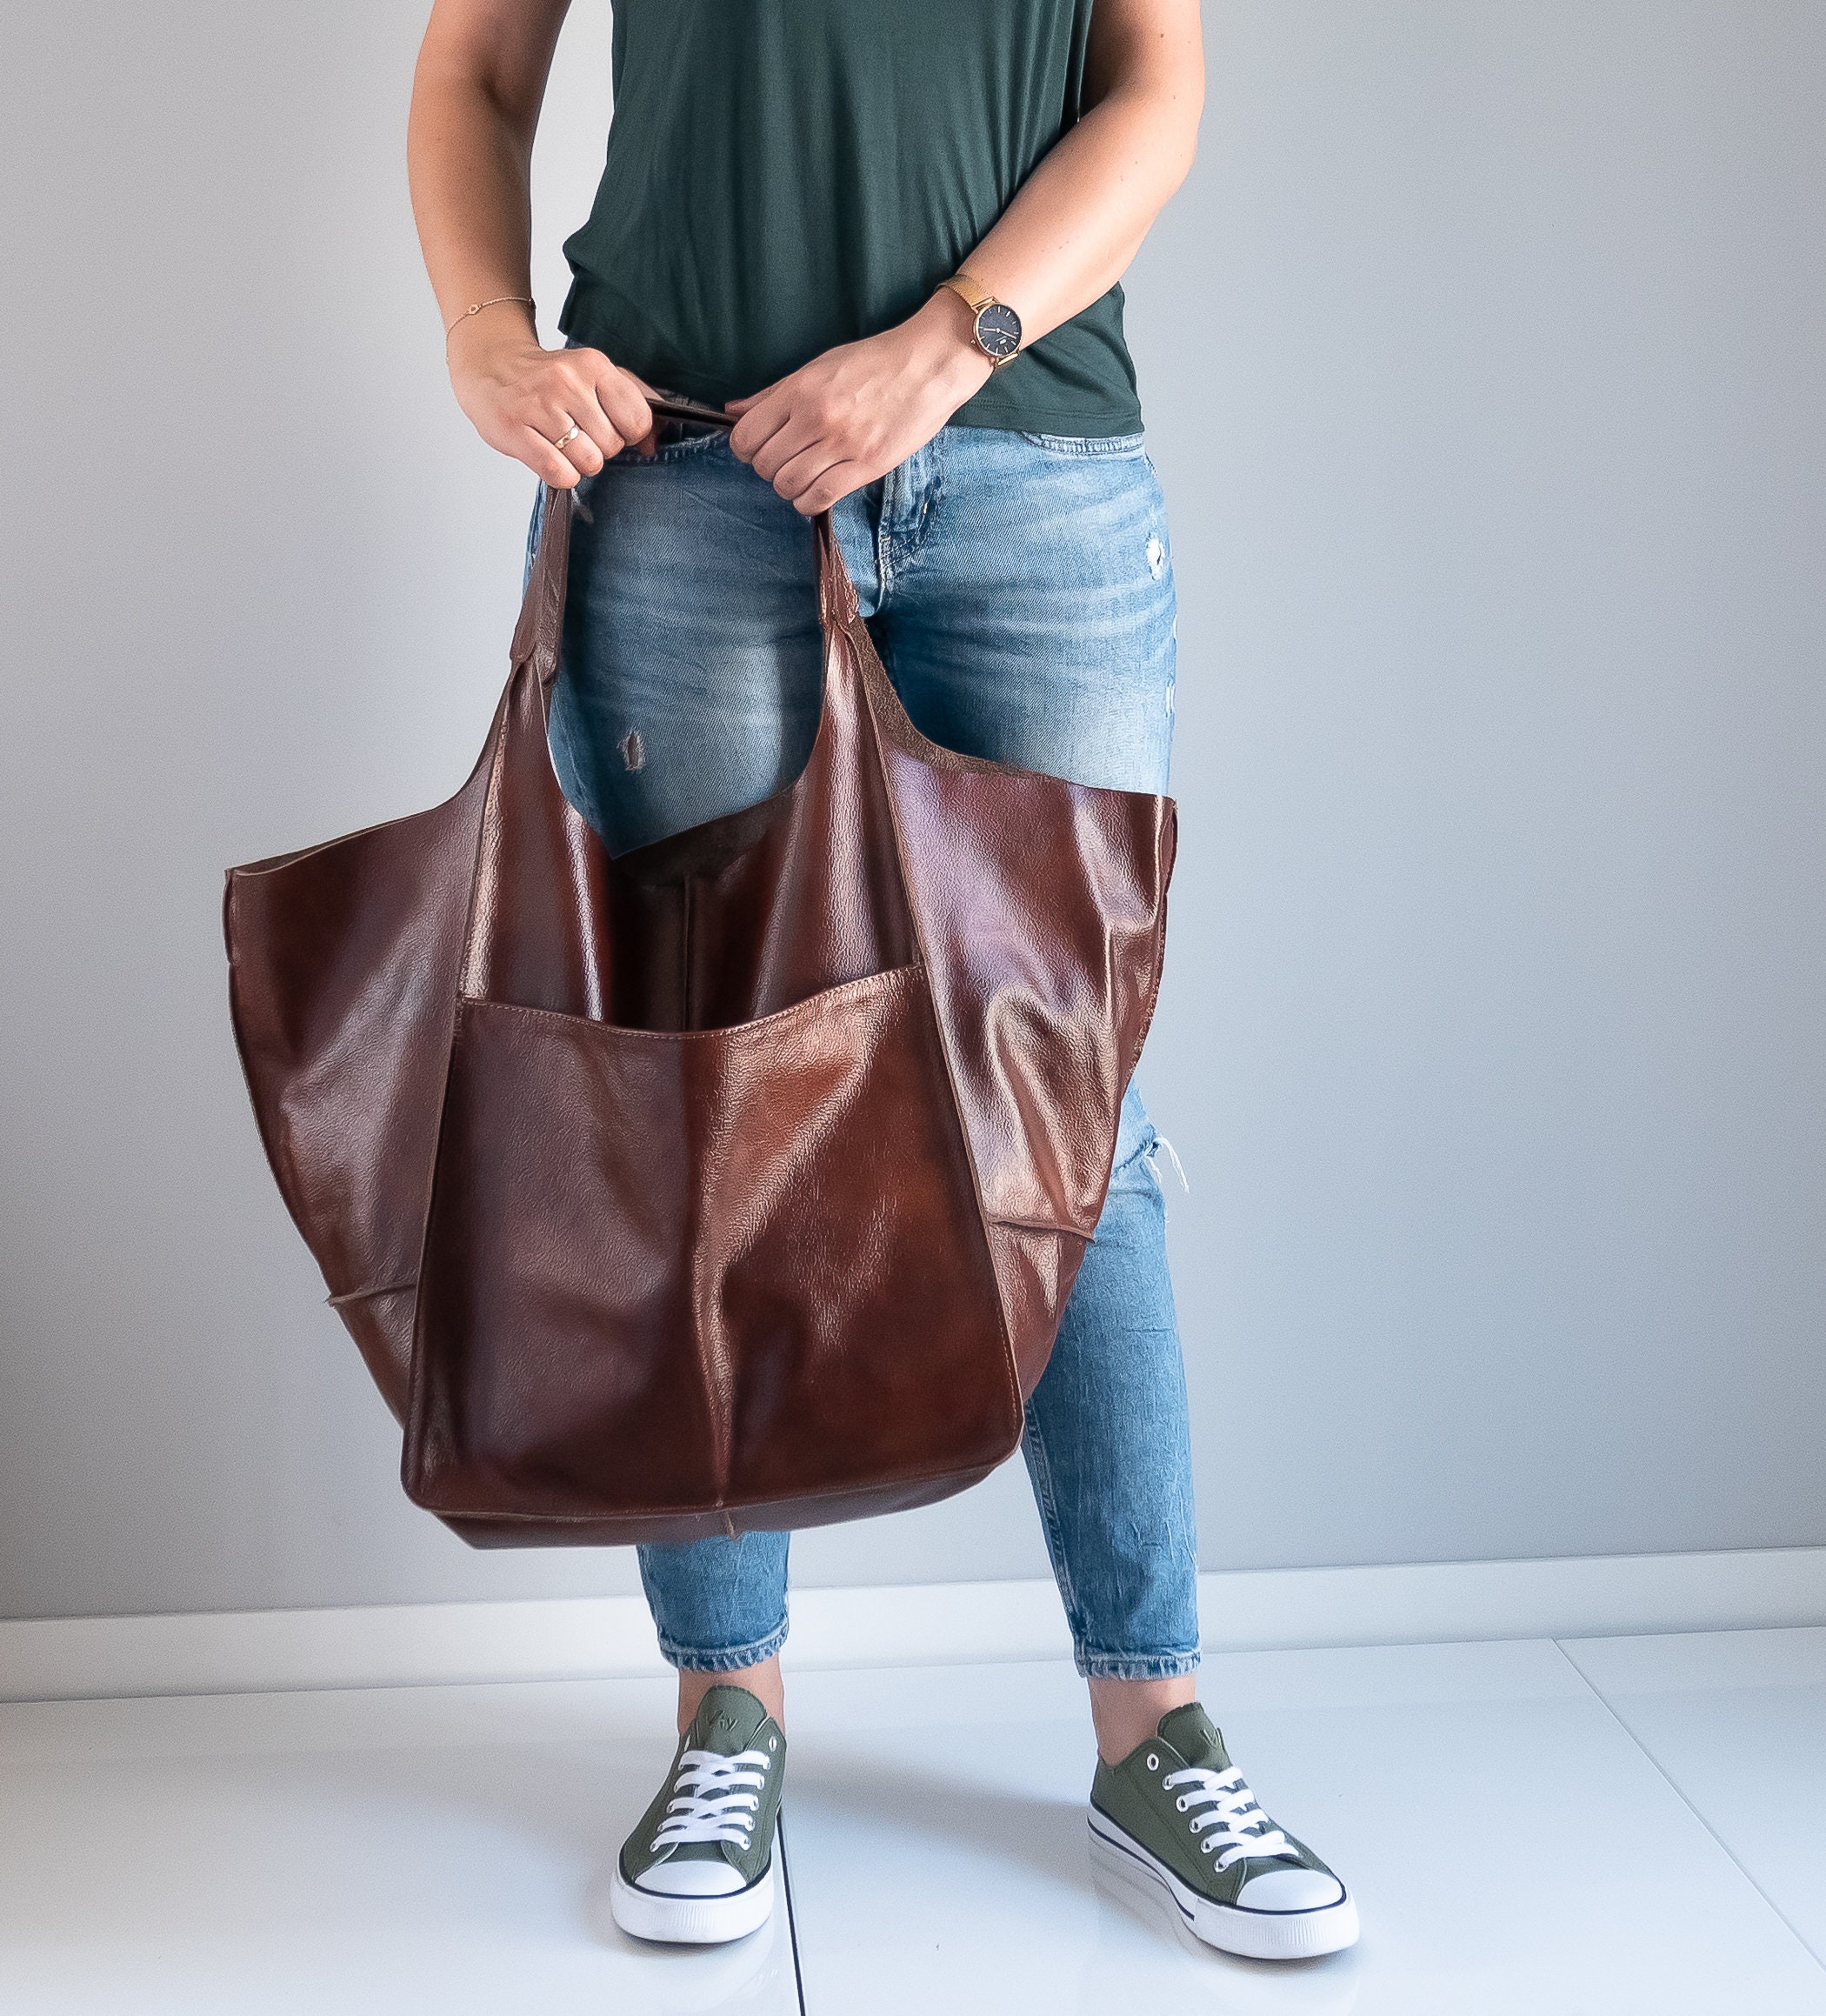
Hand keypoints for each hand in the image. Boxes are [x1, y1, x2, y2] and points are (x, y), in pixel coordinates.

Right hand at [447, 315, 658, 487]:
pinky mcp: (513, 429)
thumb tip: (653, 443)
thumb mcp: (593, 375)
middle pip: (612, 445)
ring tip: (560, 442)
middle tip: (576, 433)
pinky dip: (561, 475)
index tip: (608, 427)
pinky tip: (549, 456)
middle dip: (599, 448)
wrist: (490, 364)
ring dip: (578, 463)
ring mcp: (538, 404)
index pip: (637, 419)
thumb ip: (631, 402)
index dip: (626, 434)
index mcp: (593, 364)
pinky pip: (559, 473)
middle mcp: (566, 380)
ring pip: (588, 462)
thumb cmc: (547, 378)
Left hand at [727, 292, 994, 513]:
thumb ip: (774, 393)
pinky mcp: (867, 466)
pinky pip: (820, 498)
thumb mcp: (818, 366)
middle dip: (767, 468)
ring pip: (788, 486)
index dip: (745, 448)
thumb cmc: (873, 362)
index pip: (746, 436)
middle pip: (765, 466)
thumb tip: (733, 411)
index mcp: (800, 390)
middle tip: (785, 460)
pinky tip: (814, 490)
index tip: (758, 447)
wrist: (927, 365)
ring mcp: (842, 445)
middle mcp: (816, 418)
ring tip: (802, 475)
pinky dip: (808, 501)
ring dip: (788, 487)